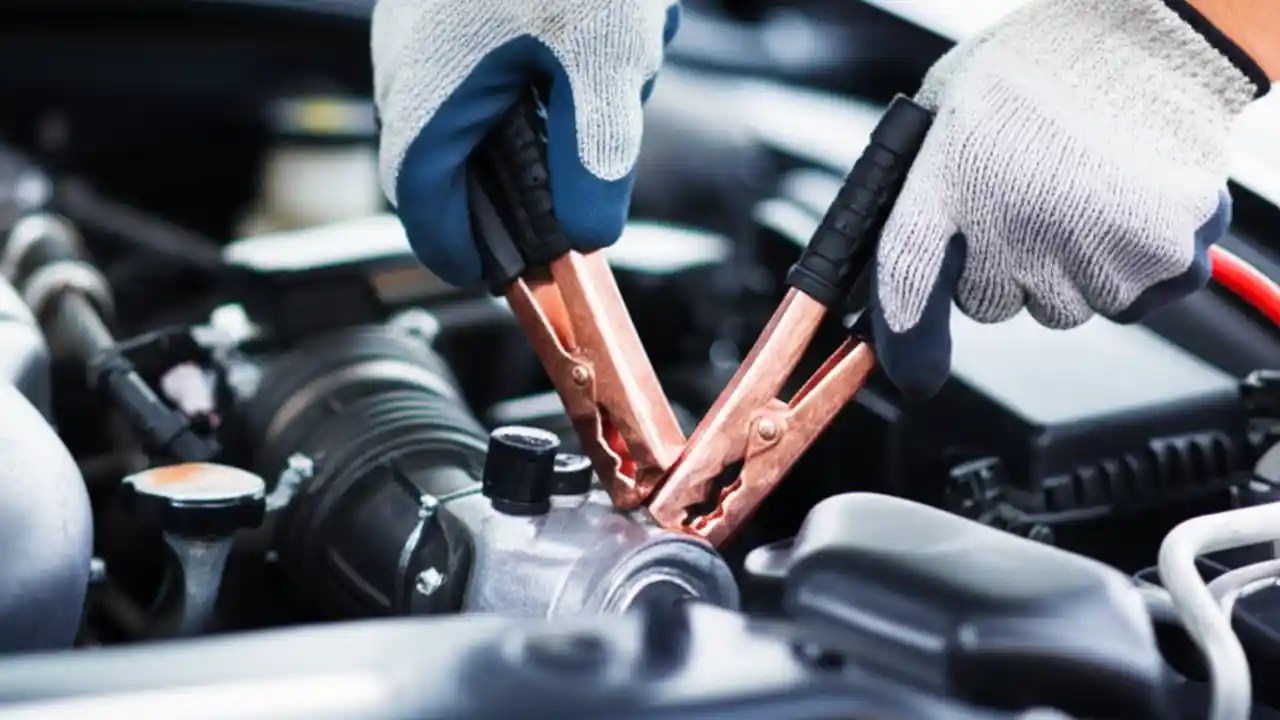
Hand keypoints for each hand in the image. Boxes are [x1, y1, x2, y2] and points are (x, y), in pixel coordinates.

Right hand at [373, 0, 681, 285]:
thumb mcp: (607, 59)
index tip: (491, 278)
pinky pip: (472, 60)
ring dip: (525, 126)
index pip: (421, 197)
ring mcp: (417, 19)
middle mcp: (406, 51)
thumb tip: (587, 234)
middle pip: (437, 157)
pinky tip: (583, 57)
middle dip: (504, 188)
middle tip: (557, 217)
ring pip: (458, 106)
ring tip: (598, 99)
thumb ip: (597, 155)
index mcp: (433, 83)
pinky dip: (524, 78)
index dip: (455, 249)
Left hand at [868, 0, 1265, 399]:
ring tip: (1083, 192)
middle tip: (1030, 200)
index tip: (911, 370)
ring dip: (1070, 266)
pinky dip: (1132, 268)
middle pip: (994, 302)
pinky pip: (1130, 301)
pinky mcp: (1163, 264)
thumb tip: (890, 268)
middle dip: (1004, 264)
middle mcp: (1017, 226)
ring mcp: (1094, 251)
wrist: (1153, 39)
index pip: (905, 286)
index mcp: (949, 180)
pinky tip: (1126, 207)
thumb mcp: (948, 119)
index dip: (902, 340)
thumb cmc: (1042, 71)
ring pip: (1065, 306)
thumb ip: (919, 196)